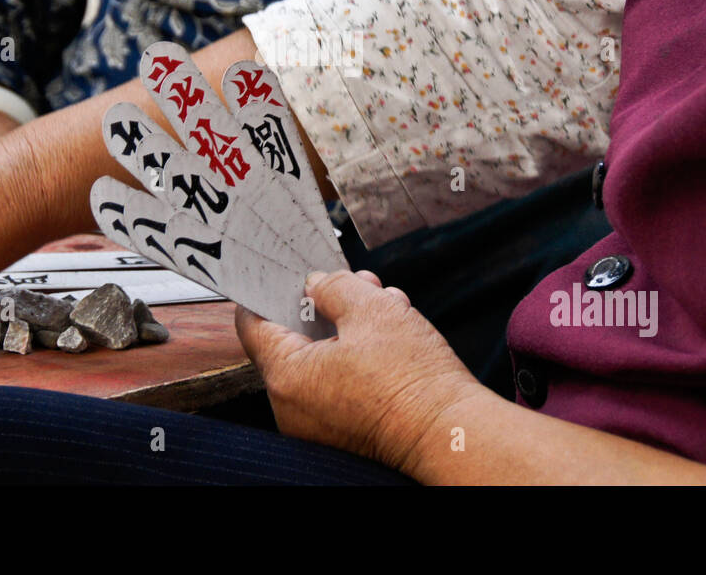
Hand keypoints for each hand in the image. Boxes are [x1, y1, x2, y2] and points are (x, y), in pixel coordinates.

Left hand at [235, 269, 482, 475]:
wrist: (452, 434)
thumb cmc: (411, 378)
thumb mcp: (370, 309)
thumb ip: (333, 287)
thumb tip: (316, 285)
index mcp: (287, 377)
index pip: (253, 325)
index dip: (268, 291)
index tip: (284, 272)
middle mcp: (293, 407)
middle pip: (296, 339)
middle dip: (327, 304)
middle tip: (355, 282)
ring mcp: (318, 424)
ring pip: (324, 358)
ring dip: (351, 326)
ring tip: (388, 305)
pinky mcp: (346, 431)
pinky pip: (341, 383)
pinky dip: (360, 357)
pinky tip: (394, 333)